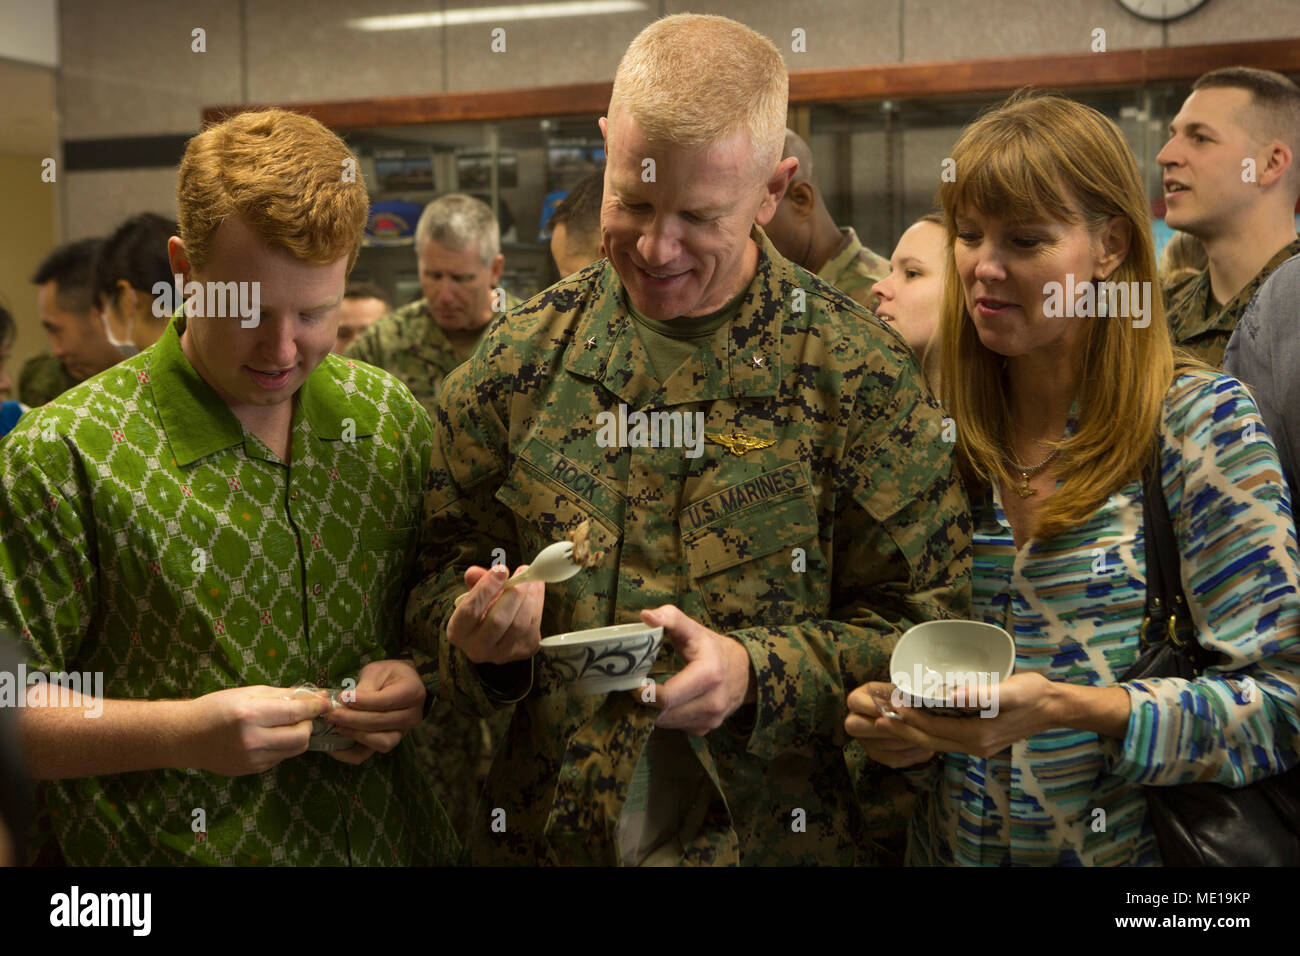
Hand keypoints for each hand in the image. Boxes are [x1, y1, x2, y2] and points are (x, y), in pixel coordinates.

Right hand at [185, 685, 325, 776]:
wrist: (186, 736)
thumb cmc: (216, 708)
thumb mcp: (247, 693)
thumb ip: (280, 695)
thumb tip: (311, 696)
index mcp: (251, 715)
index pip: (296, 712)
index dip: (315, 707)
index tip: (326, 702)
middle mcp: (253, 740)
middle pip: (301, 736)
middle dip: (308, 724)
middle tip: (302, 715)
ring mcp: (252, 759)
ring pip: (294, 750)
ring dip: (298, 736)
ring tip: (288, 725)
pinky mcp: (251, 770)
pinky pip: (280, 758)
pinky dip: (283, 746)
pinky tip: (271, 737)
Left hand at [323, 658, 426, 764]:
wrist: (402, 683)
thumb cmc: (389, 674)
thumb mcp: (377, 671)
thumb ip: (364, 687)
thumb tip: (344, 702)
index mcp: (412, 693)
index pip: (385, 701)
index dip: (362, 701)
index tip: (342, 697)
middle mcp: (411, 716)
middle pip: (380, 723)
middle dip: (353, 719)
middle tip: (332, 713)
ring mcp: (401, 732)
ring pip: (379, 742)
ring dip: (355, 735)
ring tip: (337, 725)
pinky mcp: (386, 742)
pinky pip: (368, 754)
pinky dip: (349, 754)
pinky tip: (334, 747)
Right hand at [447, 564, 544, 664]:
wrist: (498, 632)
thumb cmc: (483, 610)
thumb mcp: (475, 595)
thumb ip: (476, 583)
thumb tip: (474, 573)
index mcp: (458, 632)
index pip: (470, 611)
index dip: (486, 588)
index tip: (500, 570)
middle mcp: (477, 648)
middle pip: (498, 620)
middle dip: (513, 593)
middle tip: (522, 573)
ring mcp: (502, 654)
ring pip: (519, 624)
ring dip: (530, 597)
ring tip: (532, 579)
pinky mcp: (523, 651)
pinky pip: (533, 626)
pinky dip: (537, 605)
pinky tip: (536, 591)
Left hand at [636, 605, 754, 735]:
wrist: (746, 670)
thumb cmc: (713, 648)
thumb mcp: (694, 629)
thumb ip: (670, 618)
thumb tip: (645, 615)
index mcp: (708, 675)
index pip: (667, 697)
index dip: (644, 694)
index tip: (632, 685)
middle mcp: (713, 701)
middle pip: (666, 714)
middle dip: (646, 704)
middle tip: (634, 691)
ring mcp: (712, 718)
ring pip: (670, 724)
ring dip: (655, 713)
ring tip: (647, 696)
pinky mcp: (708, 727)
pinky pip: (679, 728)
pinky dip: (669, 718)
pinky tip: (666, 704)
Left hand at [852, 672, 1060, 758]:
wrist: (1054, 708)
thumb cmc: (1033, 695)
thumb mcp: (1011, 690)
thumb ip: (982, 694)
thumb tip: (952, 695)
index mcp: (978, 735)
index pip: (934, 728)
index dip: (910, 718)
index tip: (890, 706)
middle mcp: (973, 745)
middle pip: (929, 740)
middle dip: (902, 730)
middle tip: (877, 718)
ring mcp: (976, 745)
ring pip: (934, 742)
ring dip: (911, 732)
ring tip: (888, 720)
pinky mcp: (978, 740)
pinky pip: (944, 739)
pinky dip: (925, 731)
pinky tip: (914, 722)